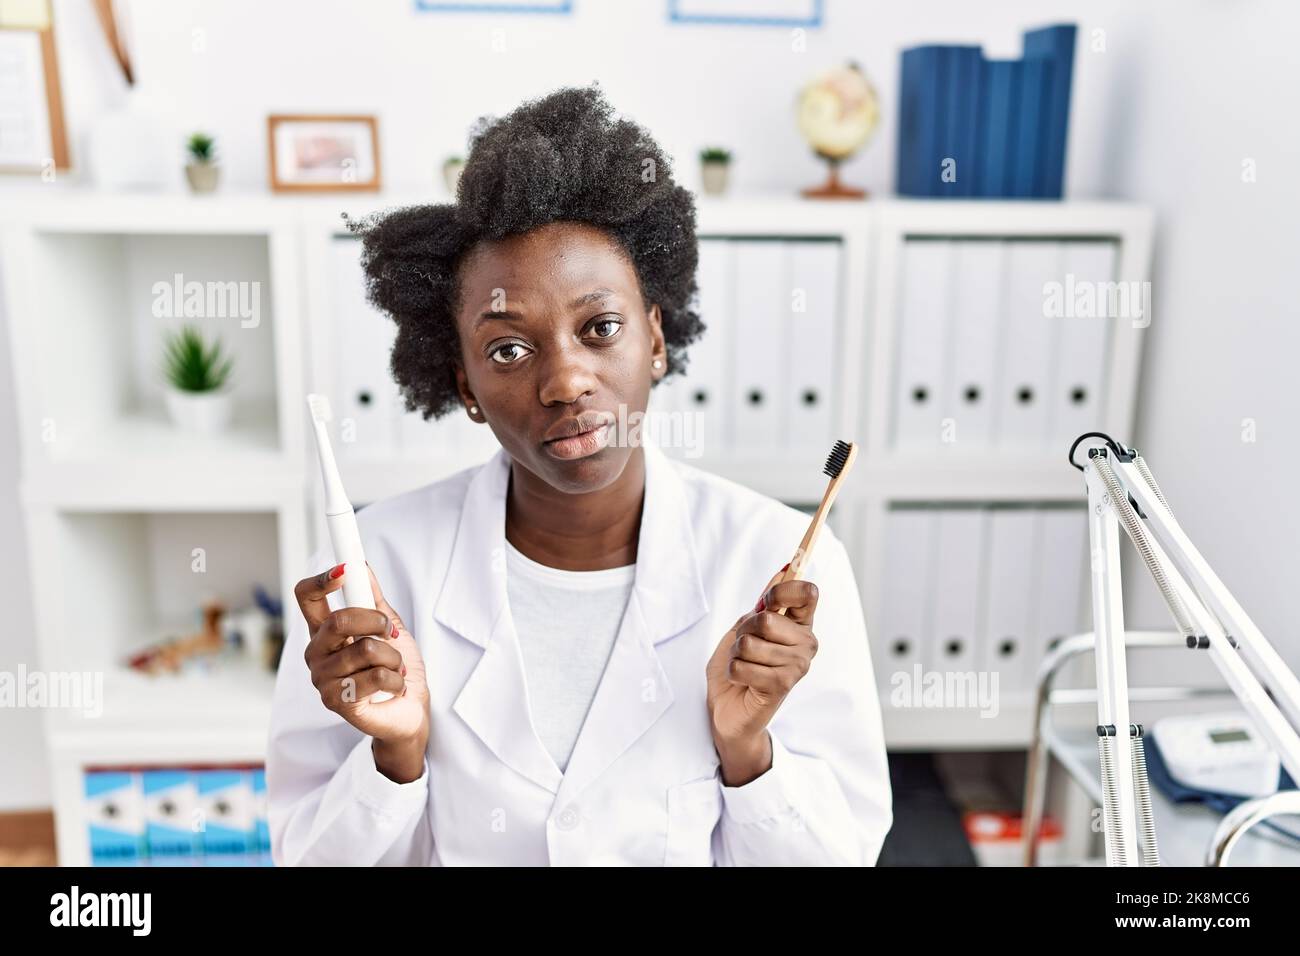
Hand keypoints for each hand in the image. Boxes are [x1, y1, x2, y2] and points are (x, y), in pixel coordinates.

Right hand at [296, 563, 429, 768]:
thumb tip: (361, 566)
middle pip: (339, 620)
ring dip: (393, 658)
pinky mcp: (336, 702)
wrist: (409, 712)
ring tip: (394, 669)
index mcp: (324, 632)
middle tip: (390, 634)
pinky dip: (396, 680)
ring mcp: (323, 679)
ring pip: (366, 649)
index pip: (306, 597)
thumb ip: (373, 600)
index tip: (344, 569)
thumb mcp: (389, 628)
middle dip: (376, 622)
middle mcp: (316, 653)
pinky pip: (376, 676)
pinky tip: (393, 688)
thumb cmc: (396, 669)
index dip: (321, 579)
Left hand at [706, 566, 819, 758]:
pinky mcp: (782, 685)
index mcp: (801, 625)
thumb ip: (767, 601)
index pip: (807, 593)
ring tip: (744, 666)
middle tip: (745, 648)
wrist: (728, 707)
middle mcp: (806, 644)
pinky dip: (733, 672)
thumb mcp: (747, 625)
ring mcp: (798, 666)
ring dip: (736, 655)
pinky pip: (742, 665)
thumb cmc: (739, 664)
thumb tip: (785, 570)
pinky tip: (743, 681)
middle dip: (743, 632)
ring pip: (750, 644)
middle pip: (766, 619)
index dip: (780, 592)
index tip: (766, 602)